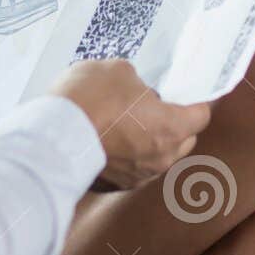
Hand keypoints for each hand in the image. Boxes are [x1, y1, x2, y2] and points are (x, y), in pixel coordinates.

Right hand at [52, 59, 210, 190]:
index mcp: (172, 127)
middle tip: (154, 106)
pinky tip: (111, 139)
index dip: (195, 101)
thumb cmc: (90, 99)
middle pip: (185, 139)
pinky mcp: (117, 185)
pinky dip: (129, 155)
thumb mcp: (120, 70)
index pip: (201, 115)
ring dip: (151, 141)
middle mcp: (162, 157)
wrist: (53, 136)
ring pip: (159, 156)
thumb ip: (138, 83)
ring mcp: (139, 175)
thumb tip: (135, 91)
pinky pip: (134, 168)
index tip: (187, 94)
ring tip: (128, 123)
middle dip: (175, 123)